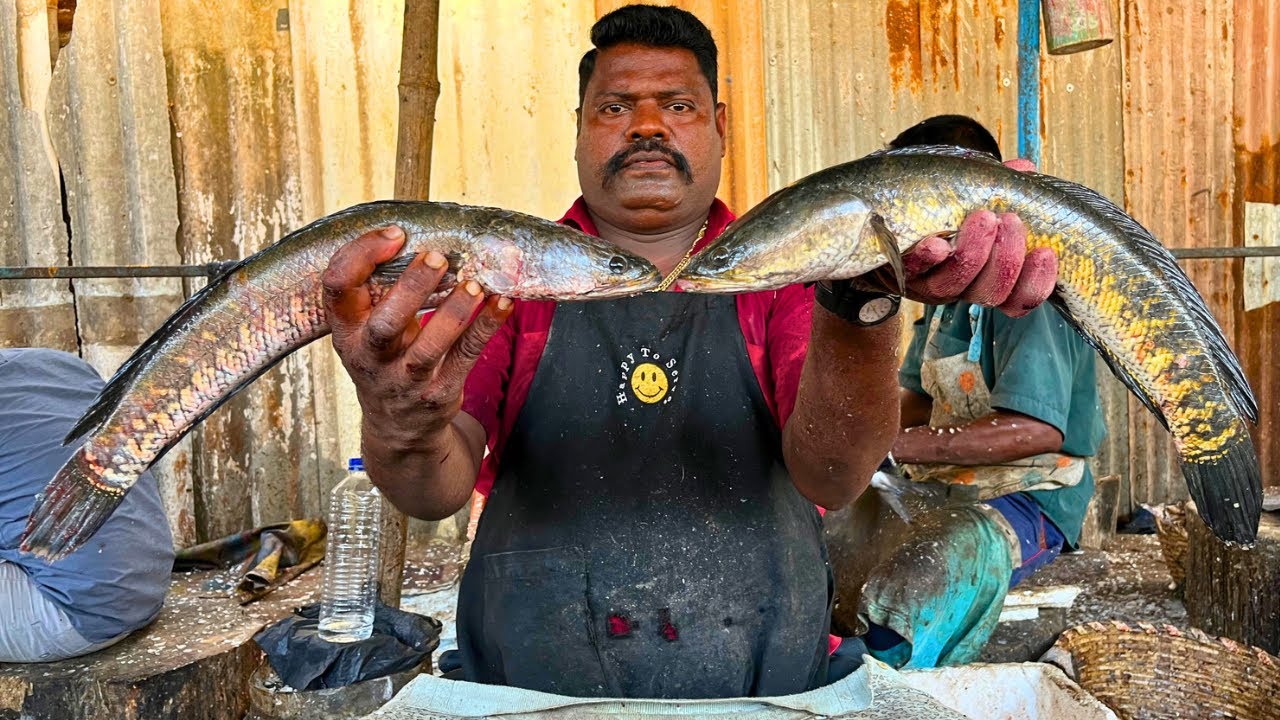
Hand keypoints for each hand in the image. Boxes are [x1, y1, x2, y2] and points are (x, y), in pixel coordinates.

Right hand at [321, 226, 512, 450]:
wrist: (398, 425)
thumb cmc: (386, 357)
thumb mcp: (367, 327)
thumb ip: (382, 290)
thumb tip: (421, 235)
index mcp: (346, 330)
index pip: (337, 287)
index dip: (361, 255)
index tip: (395, 235)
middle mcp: (369, 358)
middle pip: (384, 324)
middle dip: (411, 287)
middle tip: (437, 257)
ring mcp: (404, 380)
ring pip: (427, 349)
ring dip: (454, 314)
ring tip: (474, 284)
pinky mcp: (438, 393)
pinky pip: (465, 358)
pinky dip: (485, 329)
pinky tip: (502, 304)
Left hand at [901, 159, 1056, 316]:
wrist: (880, 229)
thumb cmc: (938, 214)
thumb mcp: (974, 199)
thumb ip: (1001, 188)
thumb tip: (1025, 168)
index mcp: (988, 276)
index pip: (1020, 297)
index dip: (1037, 282)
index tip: (1047, 252)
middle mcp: (962, 286)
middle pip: (992, 292)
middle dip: (1007, 259)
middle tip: (1010, 220)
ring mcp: (930, 283)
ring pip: (956, 285)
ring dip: (973, 253)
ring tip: (983, 218)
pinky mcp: (900, 274)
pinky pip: (914, 272)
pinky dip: (927, 257)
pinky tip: (936, 242)